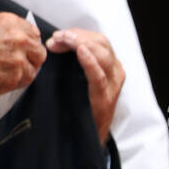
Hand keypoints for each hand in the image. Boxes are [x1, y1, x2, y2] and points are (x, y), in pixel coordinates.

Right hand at [0, 12, 46, 93]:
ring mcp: (19, 58)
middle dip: (30, 58)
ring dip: (23, 72)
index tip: (25, 48)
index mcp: (11, 23)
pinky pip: (24, 81)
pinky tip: (1, 78)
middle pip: (39, 51)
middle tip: (18, 62)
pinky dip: (15, 82)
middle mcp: (19, 38)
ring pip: (33, 68)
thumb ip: (7, 30)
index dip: (29, 43)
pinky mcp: (16, 76)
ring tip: (5, 72)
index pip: (34, 33)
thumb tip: (19, 37)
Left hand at [47, 28, 124, 145]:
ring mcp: (112, 85)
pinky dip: (89, 61)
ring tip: (63, 40)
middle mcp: (115, 72)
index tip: (58, 35)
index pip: (98, 40)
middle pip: (101, 43)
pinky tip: (80, 52)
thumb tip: (53, 43)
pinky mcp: (105, 97)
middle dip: (77, 36)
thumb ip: (73, 62)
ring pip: (102, 55)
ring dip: (80, 43)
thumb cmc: (81, 104)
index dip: (78, 34)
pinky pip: (99, 75)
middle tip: (56, 37)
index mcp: (110, 66)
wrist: (88, 135)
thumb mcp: (80, 79)